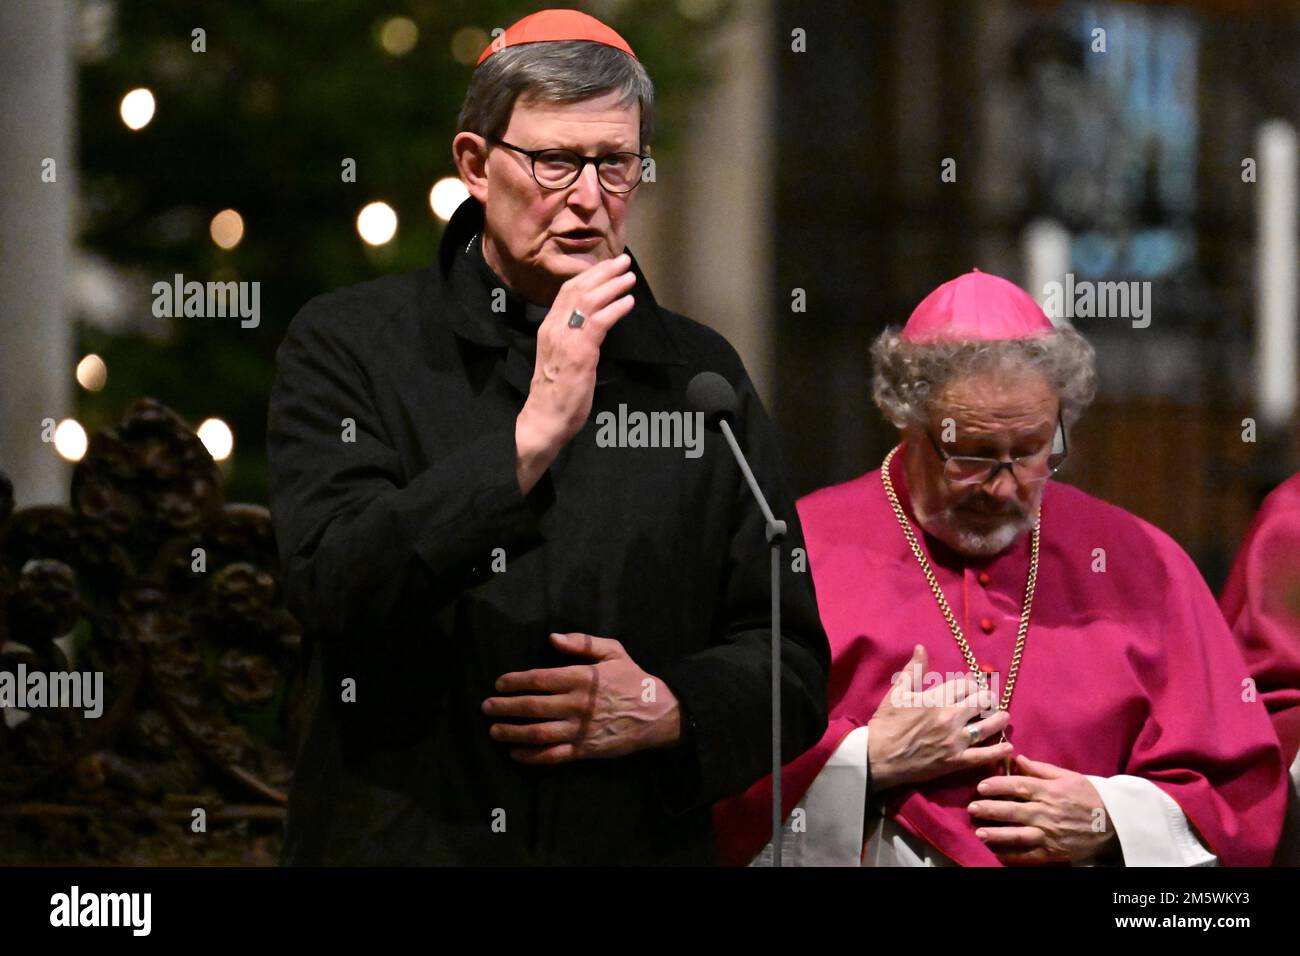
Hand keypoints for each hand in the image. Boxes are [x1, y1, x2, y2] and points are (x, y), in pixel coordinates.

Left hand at [482, 632, 679, 763]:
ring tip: (494, 731)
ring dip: (512, 733)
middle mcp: (577, 705)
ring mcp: (580, 730)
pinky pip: (553, 756)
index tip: (499, 684)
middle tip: (486, 707)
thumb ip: (583, 642)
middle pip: (532, 707)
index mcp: (582, 678)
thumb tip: (552, 639)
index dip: (515, 682)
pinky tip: (516, 754)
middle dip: (505, 707)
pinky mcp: (585, 750)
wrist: (658, 714)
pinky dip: (532, 757)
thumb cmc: (633, 679)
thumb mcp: (613, 651)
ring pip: (538, 733)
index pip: (539, 679)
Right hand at [515, 254, 635, 491]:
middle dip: (602, 272)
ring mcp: (566, 339)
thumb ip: (572, 340)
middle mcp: (554, 328)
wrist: (544, 418)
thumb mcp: (560, 358)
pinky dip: (616, 309)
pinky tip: (629, 302)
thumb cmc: (555, 394)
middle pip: (578, 289)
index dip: (587, 275)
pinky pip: (599, 322)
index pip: (566, 292)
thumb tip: (592, 328)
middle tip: (623, 261)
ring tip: (630, 277)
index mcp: (548, 328)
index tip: (605, 265)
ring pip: (589, 301)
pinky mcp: (580, 352)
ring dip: (612, 285)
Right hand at [866, 644, 1011, 790]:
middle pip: (981, 702)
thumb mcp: (897, 693)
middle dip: (988, 699)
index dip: (972, 684)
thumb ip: (913, 670)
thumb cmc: (886, 723)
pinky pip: (983, 756)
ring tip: (1003, 717)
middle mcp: (950, 717)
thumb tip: (921, 648)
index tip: (973, 687)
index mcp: (936, 699)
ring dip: (998, 720)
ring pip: (987, 726)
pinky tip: (1007, 746)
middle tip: (989, 701)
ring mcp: (955, 741)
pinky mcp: (956, 761)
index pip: (966, 685)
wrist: (878, 757)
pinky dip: (998, 751)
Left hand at [967, 754, 1117, 864]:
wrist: (1114, 823)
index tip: (981, 786)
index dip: (998, 786)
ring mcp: (1050, 834)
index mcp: (1050, 791)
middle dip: (991, 810)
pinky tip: (997, 853)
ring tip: (979, 832)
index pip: (1019, 786)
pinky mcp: (1053, 852)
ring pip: (1019, 835)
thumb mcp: (1068, 776)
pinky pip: (1029, 856)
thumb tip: (1016, 758)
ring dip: (997, 835)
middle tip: (972, 808)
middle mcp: (1048, 813)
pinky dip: (1012, 855)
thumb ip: (1040, 769)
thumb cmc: (1089, 795)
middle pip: (1014, 810)